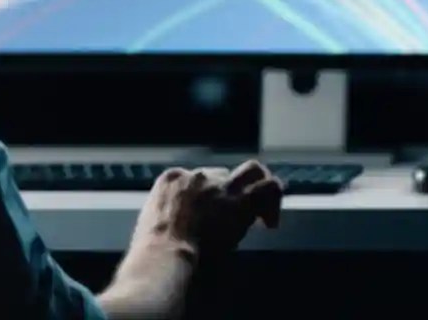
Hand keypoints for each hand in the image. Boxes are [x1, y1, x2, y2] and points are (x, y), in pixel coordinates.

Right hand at [97, 161, 282, 318]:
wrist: (164, 257)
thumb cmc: (155, 254)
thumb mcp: (154, 226)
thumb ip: (170, 219)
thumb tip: (180, 232)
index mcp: (171, 180)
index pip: (198, 178)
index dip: (209, 198)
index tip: (210, 219)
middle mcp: (196, 176)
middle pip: (223, 174)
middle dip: (232, 193)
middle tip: (238, 218)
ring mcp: (219, 185)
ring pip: (252, 170)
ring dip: (260, 187)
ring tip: (265, 213)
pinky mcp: (240, 199)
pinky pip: (267, 187)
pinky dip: (273, 201)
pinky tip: (270, 223)